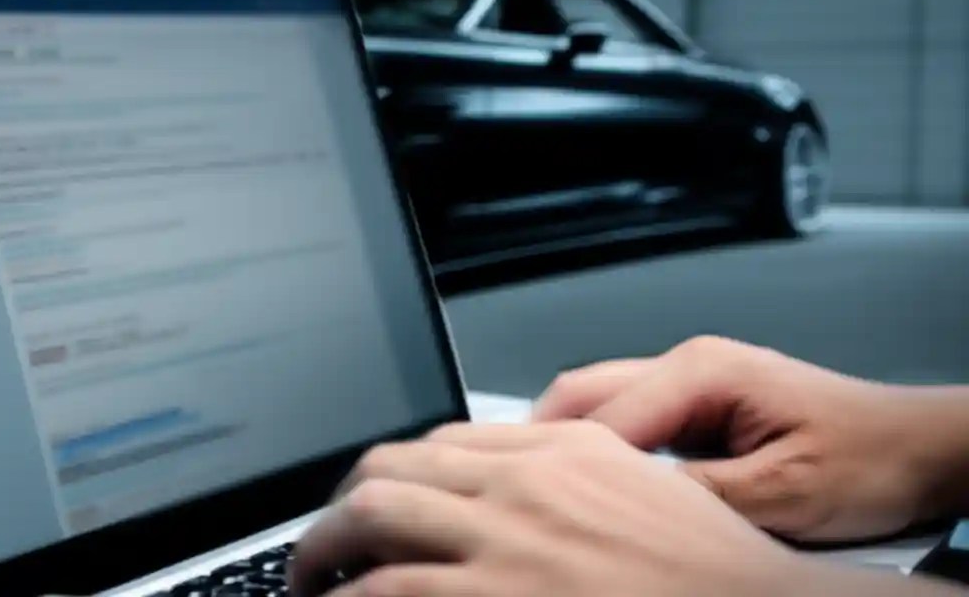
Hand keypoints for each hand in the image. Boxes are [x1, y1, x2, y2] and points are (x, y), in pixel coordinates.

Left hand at [290, 421, 803, 596]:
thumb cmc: (714, 569)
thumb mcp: (636, 487)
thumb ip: (565, 470)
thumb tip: (497, 480)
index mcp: (557, 450)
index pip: (437, 443)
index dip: (388, 476)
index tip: (372, 504)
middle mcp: (521, 486)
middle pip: (389, 471)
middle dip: (339, 510)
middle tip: (323, 548)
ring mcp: (504, 546)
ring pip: (372, 522)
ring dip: (322, 554)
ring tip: (310, 584)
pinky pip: (389, 595)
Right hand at [533, 335, 968, 540]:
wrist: (917, 451)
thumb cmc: (868, 460)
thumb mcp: (780, 495)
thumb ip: (694, 496)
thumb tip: (627, 505)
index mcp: (704, 371)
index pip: (603, 417)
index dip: (564, 464)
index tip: (533, 499)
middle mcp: (690, 365)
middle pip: (582, 394)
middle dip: (545, 441)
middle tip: (514, 488)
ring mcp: (692, 383)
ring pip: (600, 406)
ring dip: (573, 448)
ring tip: (550, 494)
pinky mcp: (698, 408)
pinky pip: (630, 424)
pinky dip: (606, 455)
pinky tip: (599, 492)